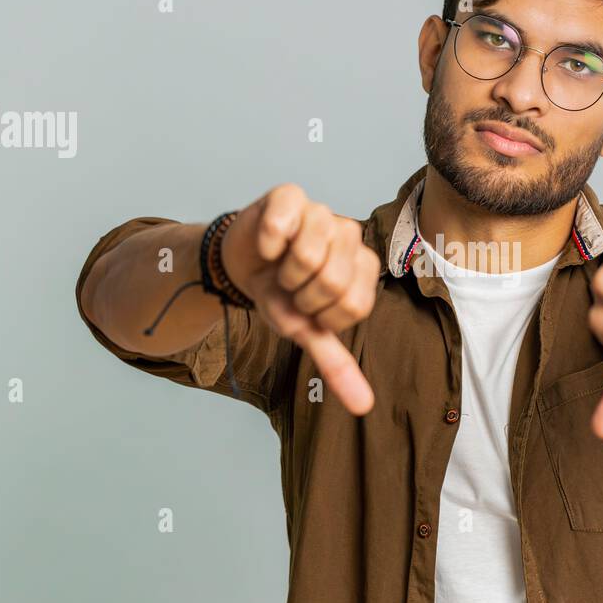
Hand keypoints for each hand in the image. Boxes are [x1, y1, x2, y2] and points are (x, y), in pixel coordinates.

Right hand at [221, 183, 380, 415]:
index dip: (323, 317)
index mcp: (362, 266)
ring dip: (283, 272)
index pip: (355, 305)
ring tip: (280, 267)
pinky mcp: (290, 196)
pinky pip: (285, 221)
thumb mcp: (305, 331)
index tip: (309, 309)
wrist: (238, 266)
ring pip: (310, 253)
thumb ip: (337, 365)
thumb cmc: (280, 294)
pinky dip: (268, 242)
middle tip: (291, 288)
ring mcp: (322, 212)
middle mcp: (349, 235)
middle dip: (301, 296)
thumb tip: (363, 407)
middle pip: (334, 281)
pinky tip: (268, 243)